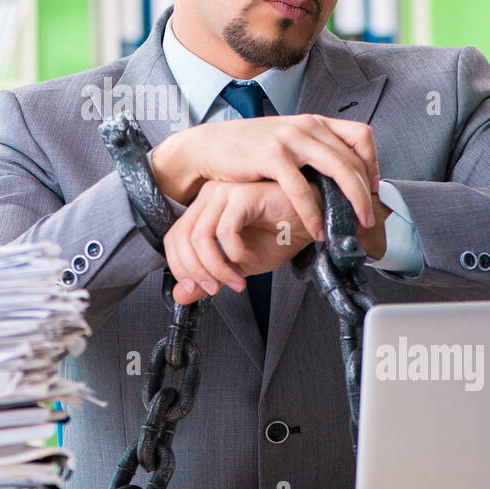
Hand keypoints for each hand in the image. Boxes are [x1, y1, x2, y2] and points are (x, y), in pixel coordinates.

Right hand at [150, 114, 380, 242]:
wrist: (209, 146)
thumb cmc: (248, 149)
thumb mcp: (287, 142)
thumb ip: (312, 152)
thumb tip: (339, 176)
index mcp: (314, 122)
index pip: (361, 136)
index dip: (373, 162)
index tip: (372, 187)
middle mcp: (307, 126)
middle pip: (354, 158)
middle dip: (367, 192)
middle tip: (369, 217)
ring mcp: (290, 139)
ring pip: (338, 170)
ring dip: (351, 201)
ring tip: (353, 224)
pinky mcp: (272, 156)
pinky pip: (301, 189)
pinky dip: (313, 212)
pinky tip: (316, 229)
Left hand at [165, 179, 394, 304]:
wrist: (315, 223)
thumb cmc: (281, 236)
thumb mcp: (238, 265)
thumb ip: (209, 277)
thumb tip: (179, 296)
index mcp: (204, 208)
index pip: (174, 238)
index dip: (180, 268)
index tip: (197, 288)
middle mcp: (210, 196)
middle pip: (181, 238)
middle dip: (196, 272)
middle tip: (216, 289)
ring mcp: (226, 192)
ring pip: (200, 236)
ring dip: (216, 267)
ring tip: (237, 280)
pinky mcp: (244, 195)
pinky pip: (226, 231)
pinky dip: (236, 255)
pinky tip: (252, 261)